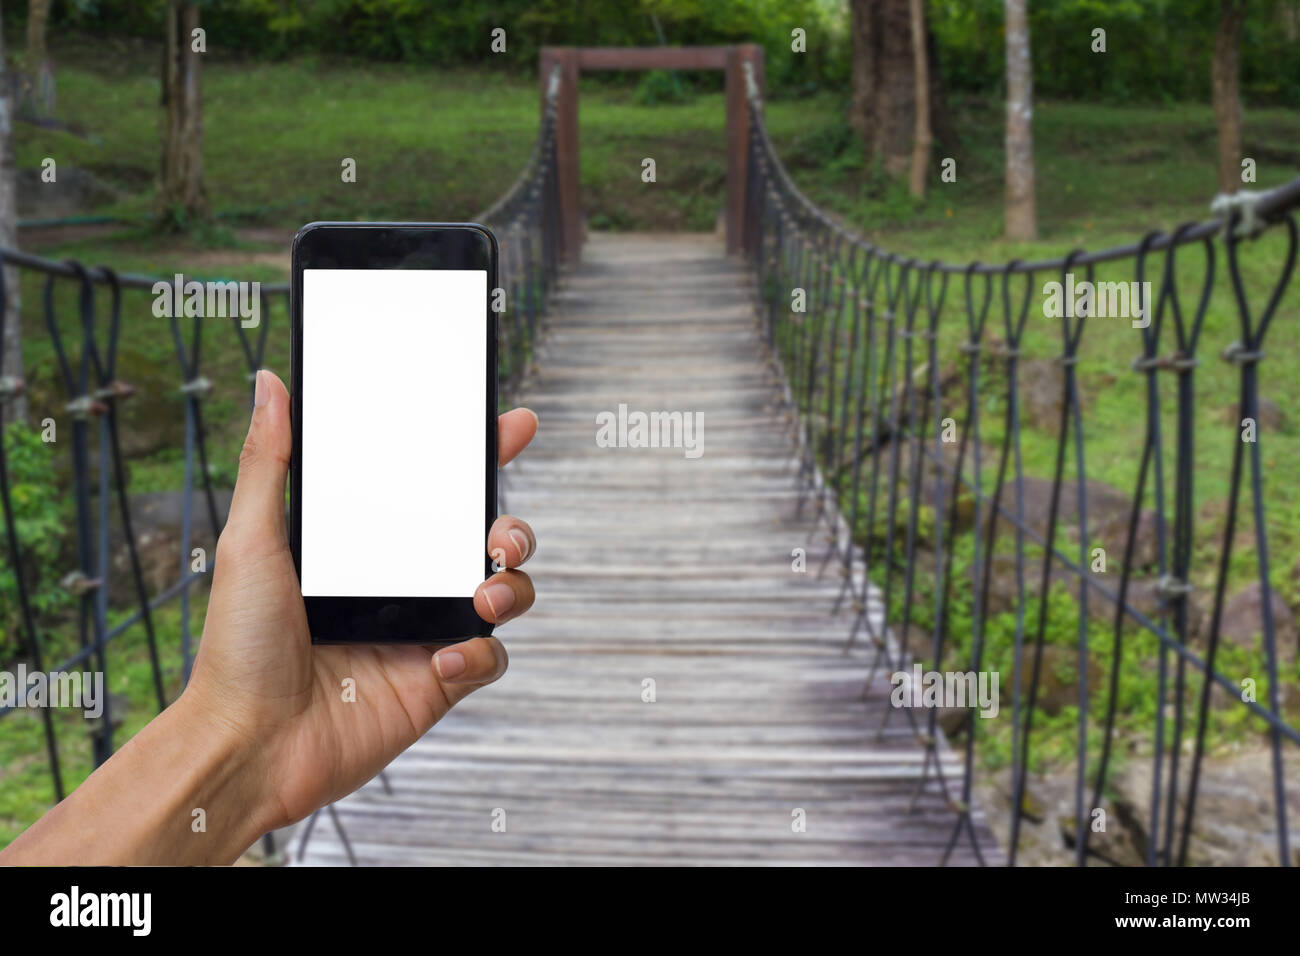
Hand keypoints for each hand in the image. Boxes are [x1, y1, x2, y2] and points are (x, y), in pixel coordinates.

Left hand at [182, 369, 537, 833]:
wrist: (250, 745)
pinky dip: (480, 653)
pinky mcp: (439, 682)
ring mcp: (425, 632)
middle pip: (487, 539)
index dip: (481, 459)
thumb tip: (270, 384)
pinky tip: (443, 658)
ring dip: (511, 585)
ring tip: (481, 595)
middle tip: (499, 536)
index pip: (435, 492)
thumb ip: (269, 462)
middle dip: (513, 529)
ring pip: (505, 592)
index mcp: (369, 548)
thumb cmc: (238, 650)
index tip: (512, 425)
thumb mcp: (249, 543)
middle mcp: (404, 585)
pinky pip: (491, 658)